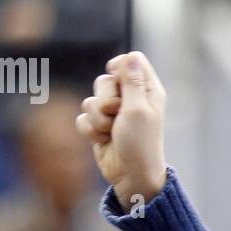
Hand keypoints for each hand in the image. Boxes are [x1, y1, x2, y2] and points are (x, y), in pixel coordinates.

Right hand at [76, 51, 167, 210]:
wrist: (130, 175)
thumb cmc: (140, 144)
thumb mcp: (137, 109)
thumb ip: (132, 82)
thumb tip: (131, 55)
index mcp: (147, 91)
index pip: (131, 61)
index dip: (119, 66)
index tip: (116, 76)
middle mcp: (131, 99)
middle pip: (105, 80)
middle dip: (105, 98)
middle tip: (118, 114)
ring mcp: (114, 114)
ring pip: (90, 100)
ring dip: (98, 118)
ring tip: (112, 131)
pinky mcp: (100, 127)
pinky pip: (83, 117)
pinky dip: (90, 130)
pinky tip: (103, 140)